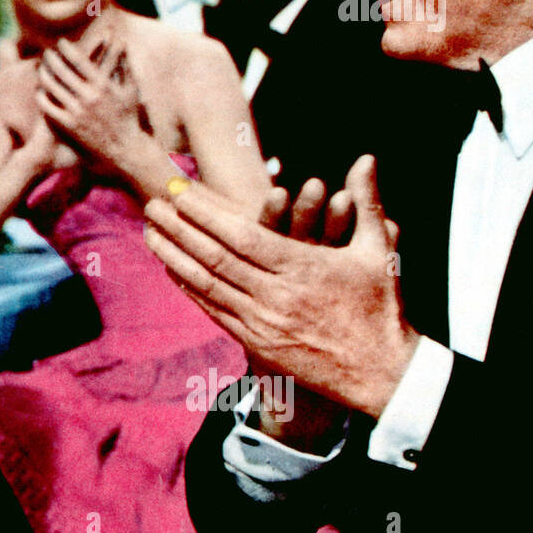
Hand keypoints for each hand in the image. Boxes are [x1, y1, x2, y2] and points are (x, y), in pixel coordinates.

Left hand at [36, 36, 149, 174]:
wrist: (123, 148)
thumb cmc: (129, 116)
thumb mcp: (131, 89)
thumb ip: (126, 65)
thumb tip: (124, 43)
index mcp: (103, 85)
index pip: (79, 60)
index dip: (67, 49)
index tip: (61, 42)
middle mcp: (88, 97)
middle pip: (61, 71)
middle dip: (51, 58)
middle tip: (47, 52)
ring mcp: (76, 112)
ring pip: (51, 87)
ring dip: (43, 74)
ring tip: (41, 68)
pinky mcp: (69, 125)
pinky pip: (47, 106)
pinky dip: (41, 95)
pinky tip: (40, 89)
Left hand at [143, 155, 418, 419]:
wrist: (382, 374)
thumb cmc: (381, 308)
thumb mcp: (379, 252)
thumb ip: (368, 202)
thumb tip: (366, 158)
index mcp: (303, 269)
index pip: (241, 235)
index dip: (205, 213)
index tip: (180, 192)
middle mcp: (276, 296)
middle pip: (215, 257)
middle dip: (179, 228)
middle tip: (151, 203)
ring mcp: (262, 322)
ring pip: (207, 285)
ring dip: (174, 256)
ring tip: (149, 232)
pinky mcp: (257, 344)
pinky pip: (214, 310)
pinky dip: (190, 288)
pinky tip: (171, 269)